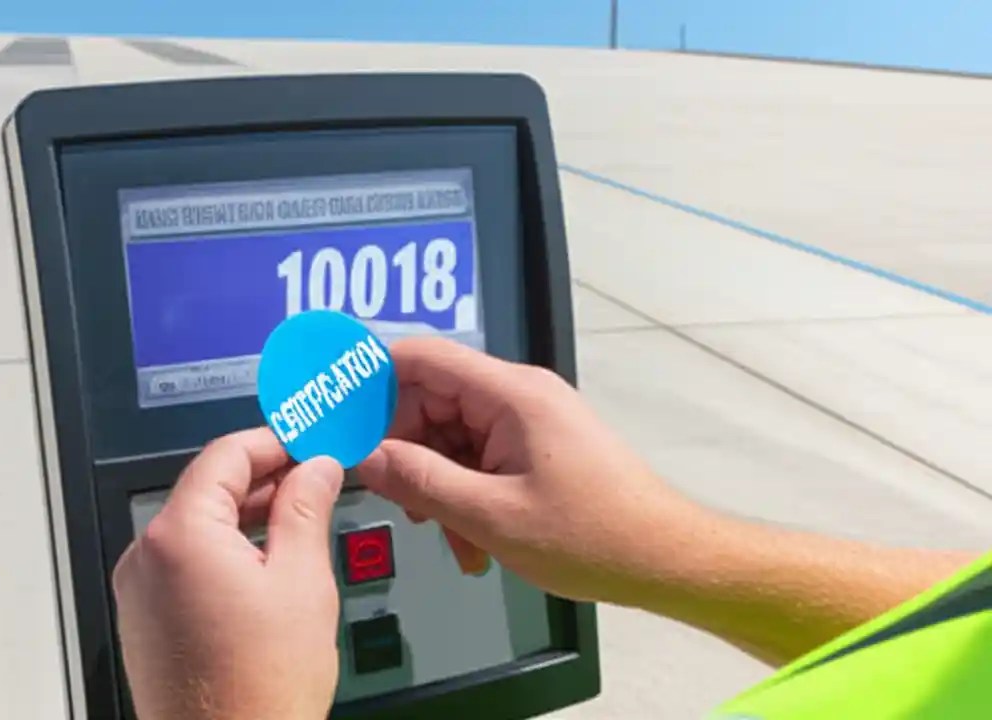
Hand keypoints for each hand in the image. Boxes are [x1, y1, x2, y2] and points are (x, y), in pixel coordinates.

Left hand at [112, 428, 344, 719]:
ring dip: (245, 517)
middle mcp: (146, 556)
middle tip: (315, 481)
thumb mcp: (302, 581)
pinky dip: (223, 553)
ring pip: (196, 527)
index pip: (225, 456)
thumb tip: (316, 468)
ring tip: (298, 526)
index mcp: (180, 535)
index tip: (309, 443)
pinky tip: (265, 567)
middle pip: (206, 489)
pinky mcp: (143, 619)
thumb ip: (306, 508)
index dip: (274, 442)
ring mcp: (139, 590)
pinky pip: (183, 563)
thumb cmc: (260, 689)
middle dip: (263, 480)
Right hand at [355, 337, 703, 605]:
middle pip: (429, 401)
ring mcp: (527, 421)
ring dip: (436, 485)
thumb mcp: (491, 515)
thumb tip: (361, 457)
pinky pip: (477, 457)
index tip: (334, 416)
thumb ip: (420, 480)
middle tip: (397, 504)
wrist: (666, 559)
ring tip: (450, 539)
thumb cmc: (590, 536)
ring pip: (450, 436)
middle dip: (404, 452)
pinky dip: (464, 495)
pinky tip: (471, 542)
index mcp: (509, 394)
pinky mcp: (535, 447)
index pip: (420, 357)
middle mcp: (517, 394)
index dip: (369, 380)